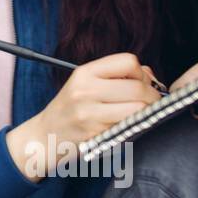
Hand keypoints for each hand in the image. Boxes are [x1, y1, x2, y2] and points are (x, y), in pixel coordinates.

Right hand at [9, 52, 161, 180]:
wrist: (46, 135)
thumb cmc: (71, 109)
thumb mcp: (86, 84)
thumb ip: (118, 75)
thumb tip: (151, 77)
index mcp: (85, 72)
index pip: (128, 61)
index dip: (141, 73)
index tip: (140, 83)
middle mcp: (85, 89)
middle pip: (137, 86)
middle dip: (152, 96)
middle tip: (150, 103)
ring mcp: (89, 112)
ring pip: (138, 108)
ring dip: (147, 112)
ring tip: (141, 114)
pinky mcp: (95, 133)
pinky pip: (129, 126)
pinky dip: (135, 125)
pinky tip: (128, 125)